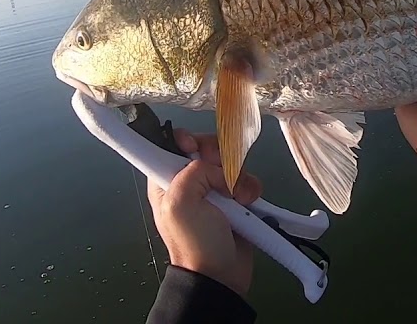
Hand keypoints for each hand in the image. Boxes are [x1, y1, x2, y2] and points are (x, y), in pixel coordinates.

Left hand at [147, 128, 262, 295]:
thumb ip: (192, 171)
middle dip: (218, 157)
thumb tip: (214, 166)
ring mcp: (212, 189)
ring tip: (238, 198)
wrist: (221, 276)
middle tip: (221, 174)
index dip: (186, 140)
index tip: (196, 149)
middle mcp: (188, 180)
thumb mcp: (180, 203)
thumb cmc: (195, 242)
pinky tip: (247, 202)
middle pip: (205, 146)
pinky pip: (245, 178)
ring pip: (229, 161)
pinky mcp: (234, 198)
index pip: (171, 143)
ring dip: (238, 176)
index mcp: (165, 179)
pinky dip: (250, 188)